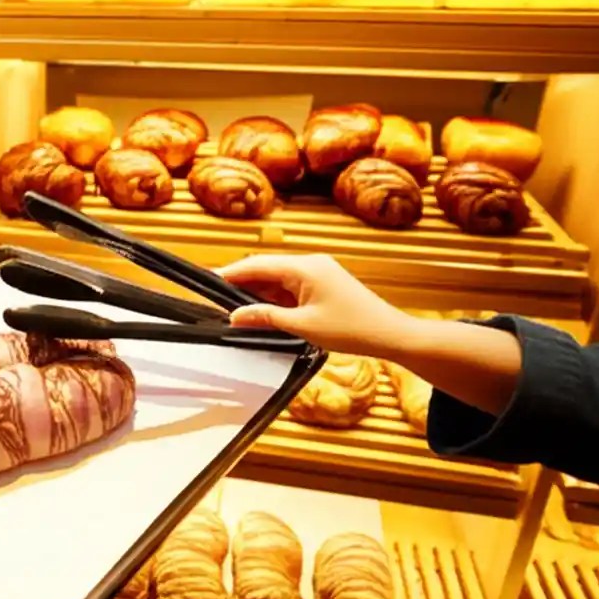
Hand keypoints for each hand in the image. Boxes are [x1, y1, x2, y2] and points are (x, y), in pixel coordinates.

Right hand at [218, 253, 414, 356]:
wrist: (389, 334)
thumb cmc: (351, 329)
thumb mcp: (302, 326)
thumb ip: (266, 317)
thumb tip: (235, 316)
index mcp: (304, 267)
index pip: (257, 265)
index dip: (231, 273)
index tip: (209, 281)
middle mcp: (310, 263)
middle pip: (266, 269)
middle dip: (243, 284)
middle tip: (218, 300)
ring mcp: (319, 272)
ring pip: (278, 278)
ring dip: (260, 293)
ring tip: (238, 310)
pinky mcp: (324, 283)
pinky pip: (292, 285)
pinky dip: (276, 297)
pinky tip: (265, 311)